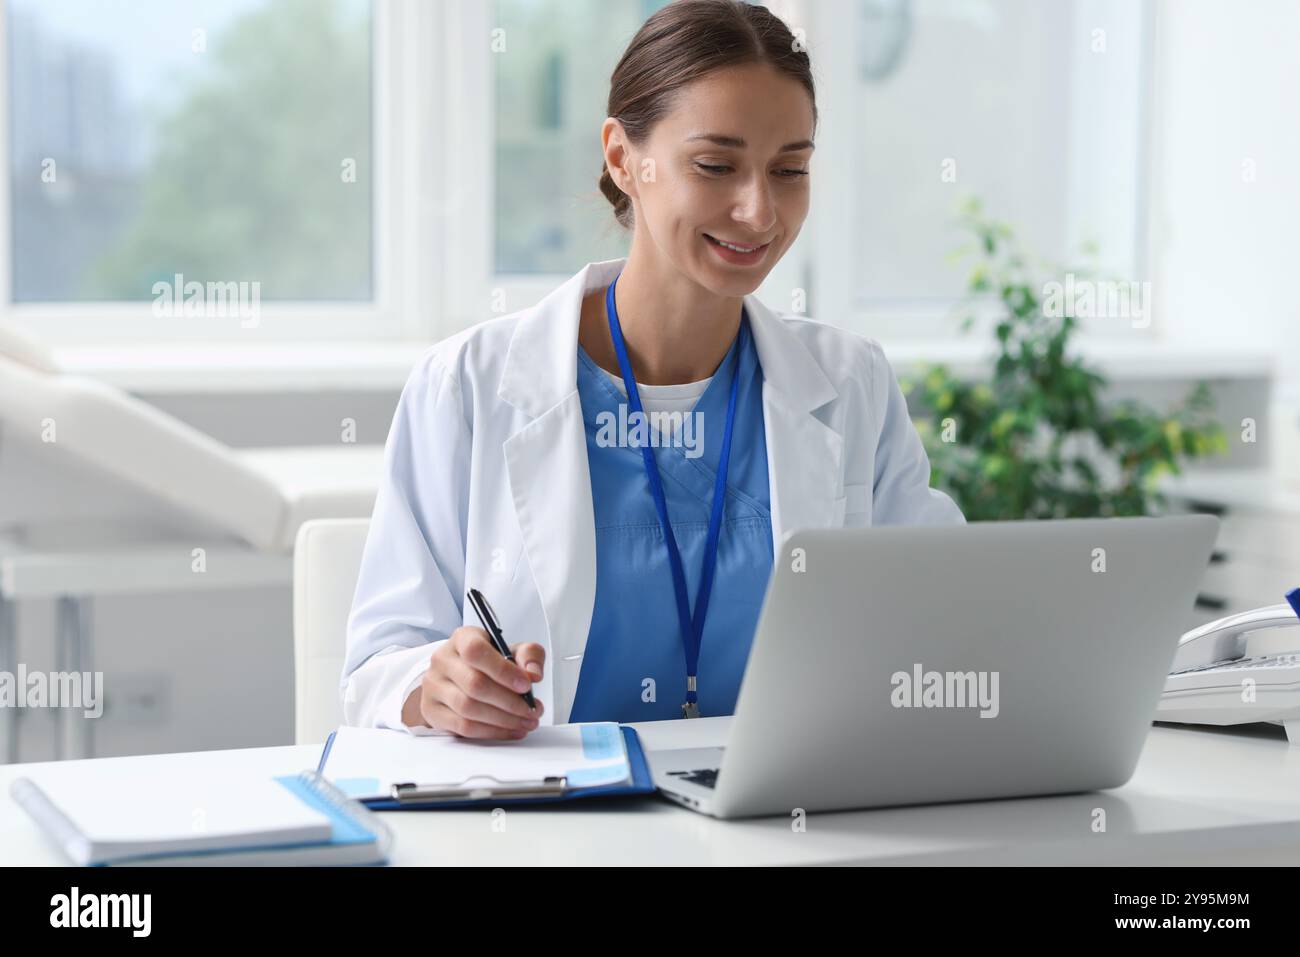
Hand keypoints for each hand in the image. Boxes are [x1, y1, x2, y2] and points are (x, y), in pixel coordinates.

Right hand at [402, 626, 544, 738]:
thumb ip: (529, 655)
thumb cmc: (488, 663)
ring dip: (503, 720)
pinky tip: (510, 730)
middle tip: (532, 709)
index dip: (502, 670)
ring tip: (526, 722)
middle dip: (510, 701)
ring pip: (468, 708)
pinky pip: (463, 727)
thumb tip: (533, 674)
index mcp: (463, 638)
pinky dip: (492, 732)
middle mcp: (443, 660)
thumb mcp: (513, 650)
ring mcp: (434, 686)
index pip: (476, 651)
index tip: (526, 684)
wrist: (458, 677)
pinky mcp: (432, 710)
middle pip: (475, 684)